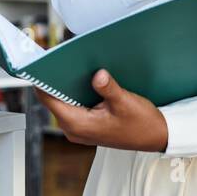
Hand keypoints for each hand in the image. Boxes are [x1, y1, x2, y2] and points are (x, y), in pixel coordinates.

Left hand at [35, 69, 168, 151]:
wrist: (154, 137)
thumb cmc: (141, 124)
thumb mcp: (125, 102)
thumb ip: (108, 88)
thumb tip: (97, 74)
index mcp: (78, 125)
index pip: (48, 100)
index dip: (43, 81)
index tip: (42, 64)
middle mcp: (74, 129)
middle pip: (55, 100)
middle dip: (58, 80)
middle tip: (62, 58)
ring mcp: (80, 128)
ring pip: (65, 102)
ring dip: (69, 86)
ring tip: (76, 66)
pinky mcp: (87, 125)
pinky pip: (75, 106)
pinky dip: (78, 93)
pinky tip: (88, 79)